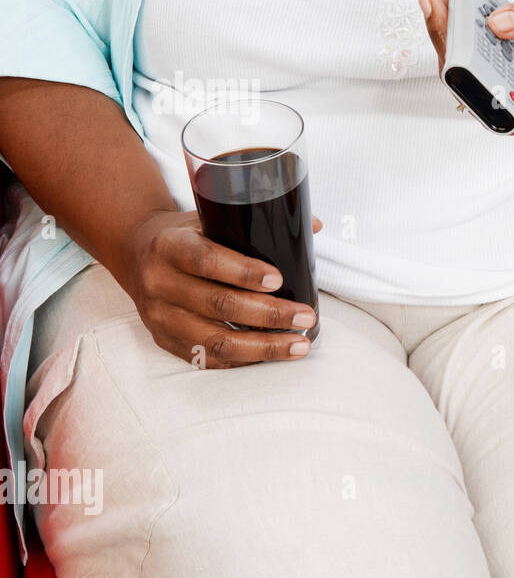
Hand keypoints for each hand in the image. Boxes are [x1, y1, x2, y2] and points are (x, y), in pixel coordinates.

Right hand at [113, 210, 323, 367]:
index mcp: (170, 246)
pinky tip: (272, 355)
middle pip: (217, 305)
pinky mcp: (164, 340)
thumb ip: (256, 222)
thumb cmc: (184, 236)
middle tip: (305, 316)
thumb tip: (314, 226)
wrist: (135, 254)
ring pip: (215, 340)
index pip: (207, 261)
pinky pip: (208, 358)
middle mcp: (160, 283)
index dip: (244, 273)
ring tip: (299, 345)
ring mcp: (160, 316)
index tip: (278, 280)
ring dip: (263, 347)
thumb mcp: (209, 218)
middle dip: (268, 314)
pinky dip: (244, 359)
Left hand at [420, 0, 513, 133]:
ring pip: (458, 75)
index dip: (475, 79)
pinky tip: (443, 5)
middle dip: (450, 44)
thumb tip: (497, 23)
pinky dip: (449, 34)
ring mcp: (494, 96)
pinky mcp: (479, 82)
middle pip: (471, 87)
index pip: (502, 101)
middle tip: (437, 4)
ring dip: (444, 35)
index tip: (459, 45)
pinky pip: (457, 63)